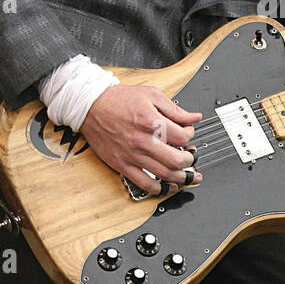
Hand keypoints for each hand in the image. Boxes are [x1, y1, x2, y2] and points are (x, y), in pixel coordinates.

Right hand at [81, 84, 202, 196]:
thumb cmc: (118, 100)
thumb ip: (175, 109)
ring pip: (163, 174)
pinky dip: (159, 188)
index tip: (189, 134)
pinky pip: (144, 183)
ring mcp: (132, 155)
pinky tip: (167, 186)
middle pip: (177, 160)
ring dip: (180, 177)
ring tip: (187, 175)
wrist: (90, 106)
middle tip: (191, 157)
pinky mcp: (122, 164)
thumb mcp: (151, 95)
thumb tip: (194, 117)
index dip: (191, 135)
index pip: (182, 137)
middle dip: (190, 160)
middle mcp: (142, 140)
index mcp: (152, 122)